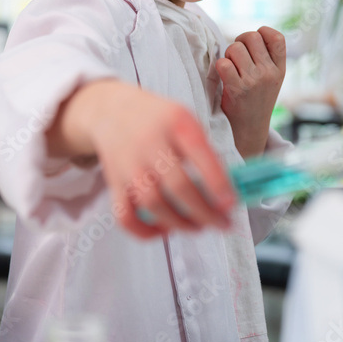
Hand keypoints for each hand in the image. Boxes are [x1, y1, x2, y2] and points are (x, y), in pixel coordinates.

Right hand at [52, 80, 235, 239]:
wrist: (110, 110)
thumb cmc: (157, 119)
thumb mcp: (185, 119)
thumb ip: (205, 152)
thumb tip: (226, 194)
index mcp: (176, 122)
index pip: (200, 156)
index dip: (219, 185)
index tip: (231, 204)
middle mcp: (149, 142)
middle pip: (178, 187)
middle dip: (205, 213)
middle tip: (222, 223)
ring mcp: (129, 163)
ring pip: (153, 204)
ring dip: (180, 224)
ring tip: (198, 227)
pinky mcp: (114, 182)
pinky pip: (125, 215)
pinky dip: (144, 231)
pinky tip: (163, 231)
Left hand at [215, 27, 285, 158]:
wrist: (250, 130)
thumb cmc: (256, 99)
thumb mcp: (271, 79)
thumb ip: (267, 58)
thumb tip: (250, 34)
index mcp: (280, 69)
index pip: (277, 37)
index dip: (261, 33)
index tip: (253, 45)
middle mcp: (269, 73)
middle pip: (251, 36)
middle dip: (239, 42)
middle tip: (237, 57)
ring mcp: (254, 81)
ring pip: (234, 47)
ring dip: (227, 55)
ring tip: (230, 68)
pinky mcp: (237, 89)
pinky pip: (223, 63)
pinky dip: (219, 66)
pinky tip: (223, 76)